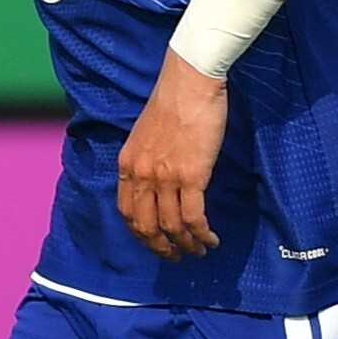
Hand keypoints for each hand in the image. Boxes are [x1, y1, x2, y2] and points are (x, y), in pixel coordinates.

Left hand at [116, 54, 228, 260]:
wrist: (190, 82)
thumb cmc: (174, 101)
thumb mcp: (146, 134)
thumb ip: (147, 159)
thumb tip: (158, 181)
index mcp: (127, 164)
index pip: (127, 211)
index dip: (140, 233)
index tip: (154, 241)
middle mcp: (141, 175)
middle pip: (145, 226)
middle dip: (160, 247)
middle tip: (175, 256)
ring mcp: (164, 178)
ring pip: (171, 227)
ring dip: (185, 245)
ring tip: (198, 251)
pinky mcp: (191, 176)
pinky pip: (193, 217)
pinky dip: (201, 234)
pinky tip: (210, 239)